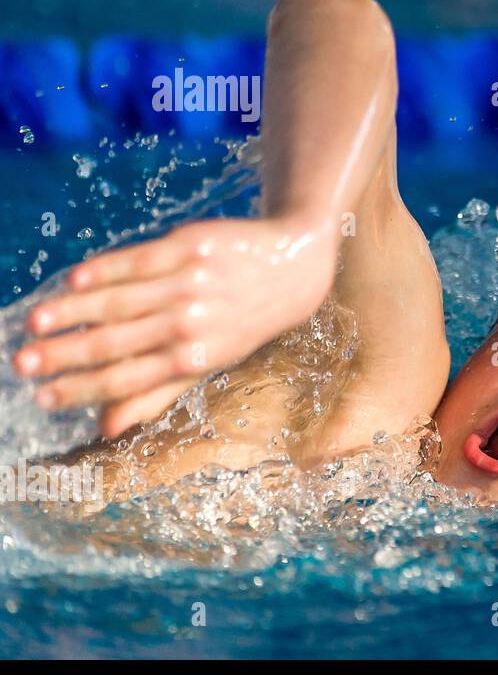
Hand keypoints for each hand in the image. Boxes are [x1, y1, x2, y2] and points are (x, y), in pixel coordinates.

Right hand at [14, 215, 338, 437]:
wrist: (294, 266)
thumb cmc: (245, 321)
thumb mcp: (211, 360)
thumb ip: (158, 392)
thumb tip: (106, 428)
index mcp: (194, 357)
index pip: (127, 379)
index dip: (82, 390)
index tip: (41, 397)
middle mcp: (192, 322)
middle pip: (118, 342)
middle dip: (66, 355)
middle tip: (22, 363)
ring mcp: (191, 283)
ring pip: (122, 300)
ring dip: (75, 311)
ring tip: (36, 322)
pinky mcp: (191, 246)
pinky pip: (140, 259)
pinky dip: (106, 270)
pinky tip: (74, 279)